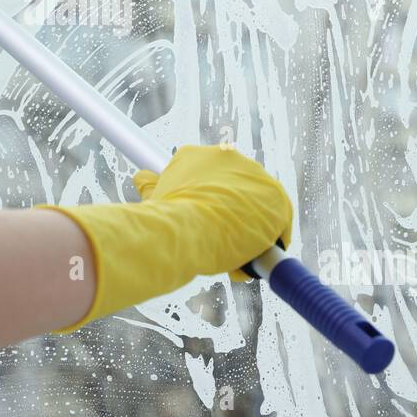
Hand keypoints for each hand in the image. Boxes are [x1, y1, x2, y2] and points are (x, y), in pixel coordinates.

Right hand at [41, 144, 293, 330]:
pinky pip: (277, 230)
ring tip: (226, 255)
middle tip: (215, 243)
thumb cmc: (165, 213)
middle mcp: (234, 158)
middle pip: (238, 194)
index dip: (209, 203)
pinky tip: (247, 260)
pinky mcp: (277, 200)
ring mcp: (258, 177)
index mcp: (204, 155)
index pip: (214, 178)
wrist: (190, 223)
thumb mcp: (154, 196)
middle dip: (230, 218)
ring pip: (257, 214)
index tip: (203, 221)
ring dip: (247, 235)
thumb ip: (150, 185)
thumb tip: (139, 177)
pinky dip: (265, 249)